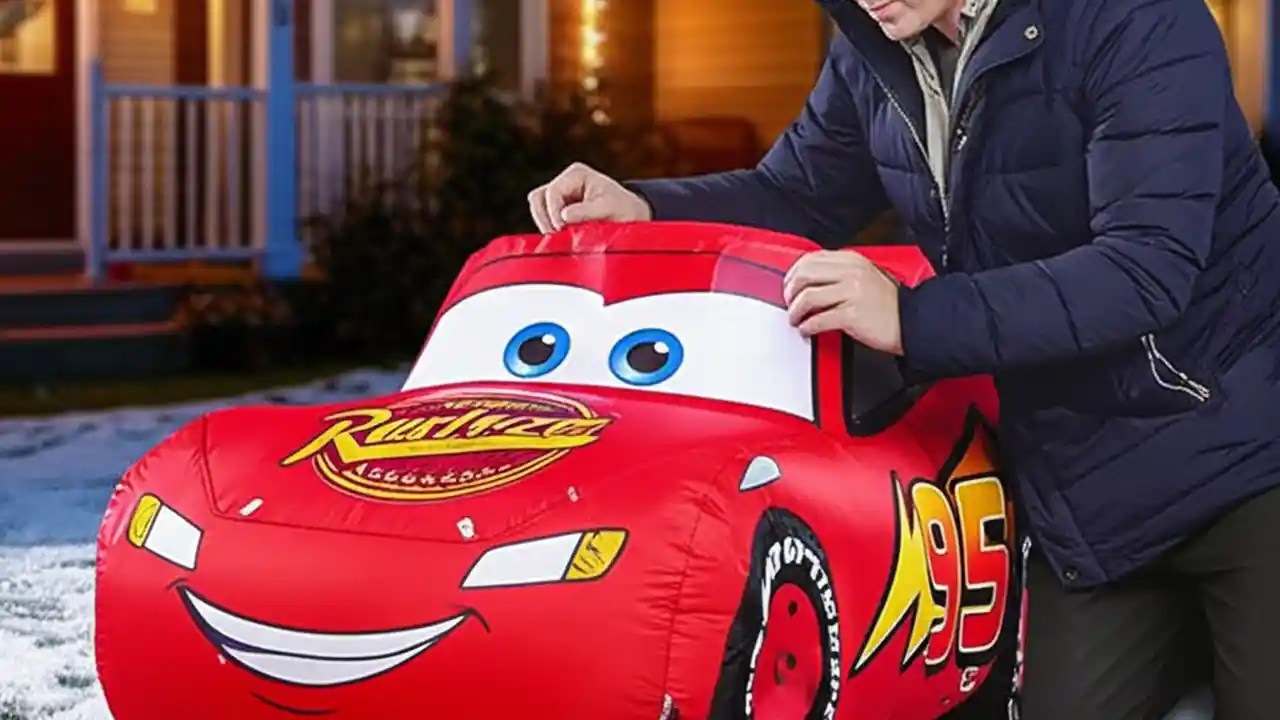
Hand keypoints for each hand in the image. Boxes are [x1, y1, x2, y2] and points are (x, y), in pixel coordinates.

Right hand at [527, 162, 651, 232]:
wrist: (631, 217)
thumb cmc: (623, 209)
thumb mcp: (609, 208)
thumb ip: (588, 212)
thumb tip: (564, 216)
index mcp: (576, 174)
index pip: (553, 192)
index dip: (553, 212)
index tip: (562, 230)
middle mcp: (565, 181)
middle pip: (538, 198)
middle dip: (545, 218)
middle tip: (557, 237)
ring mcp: (559, 195)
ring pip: (537, 207)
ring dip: (544, 224)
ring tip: (559, 239)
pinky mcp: (557, 209)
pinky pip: (543, 218)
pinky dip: (549, 228)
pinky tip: (562, 239)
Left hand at [783, 250, 903, 355]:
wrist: (911, 322)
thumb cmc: (888, 305)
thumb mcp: (865, 277)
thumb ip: (839, 274)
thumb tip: (809, 280)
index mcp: (852, 260)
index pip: (811, 259)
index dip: (794, 273)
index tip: (789, 285)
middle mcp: (851, 272)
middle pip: (805, 275)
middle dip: (790, 291)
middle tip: (789, 303)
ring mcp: (852, 292)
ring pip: (808, 297)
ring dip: (795, 311)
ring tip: (796, 319)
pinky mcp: (852, 314)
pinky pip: (818, 319)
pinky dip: (807, 326)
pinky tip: (807, 330)